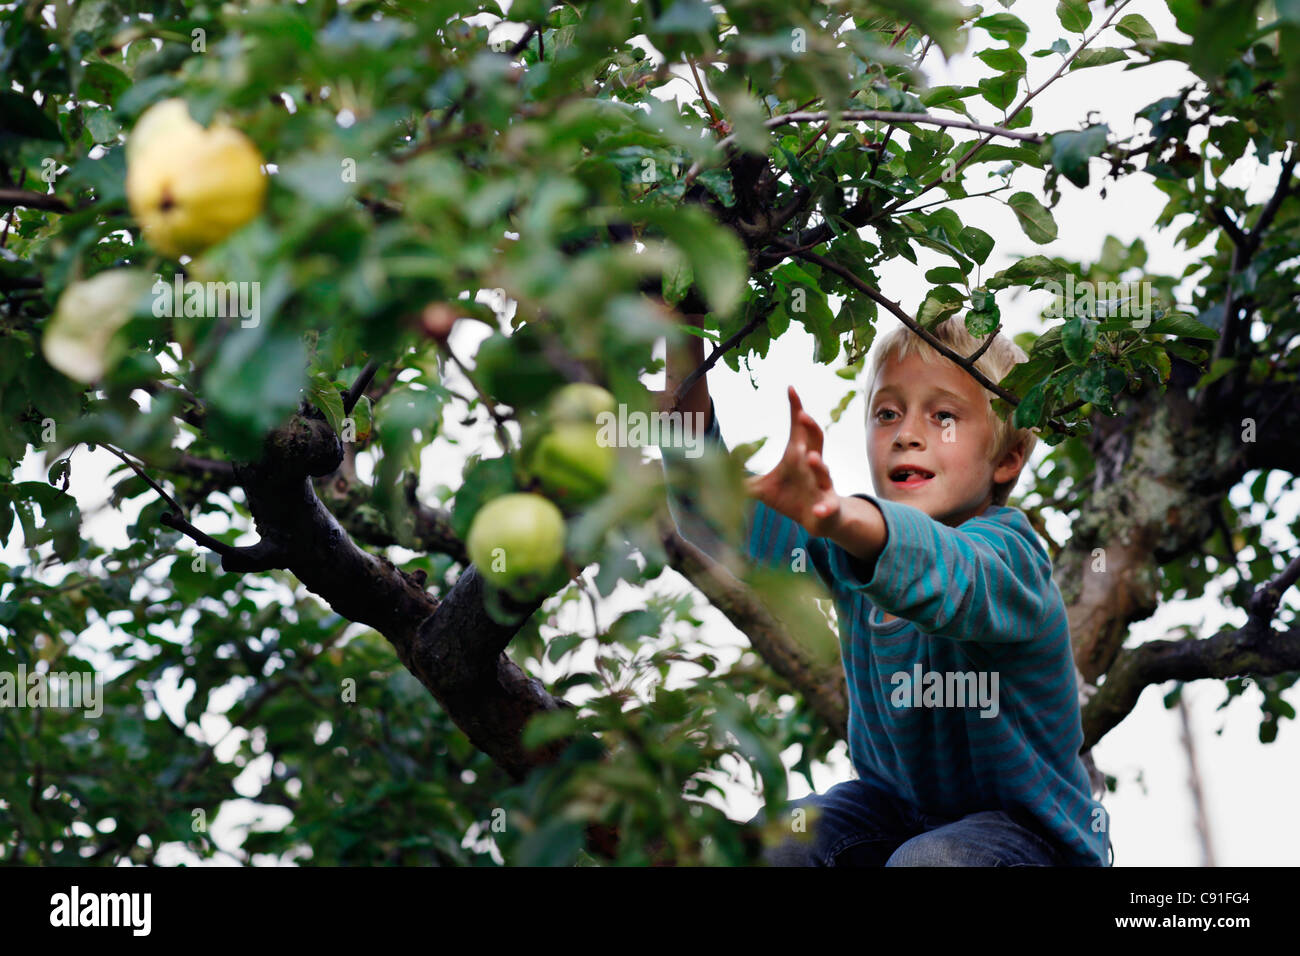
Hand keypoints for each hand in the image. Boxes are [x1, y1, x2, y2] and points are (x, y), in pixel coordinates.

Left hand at [744, 386, 842, 536]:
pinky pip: (829, 505)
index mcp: (797, 456)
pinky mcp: (828, 506)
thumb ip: (742, 480)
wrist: (819, 520)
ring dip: (818, 465)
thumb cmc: (791, 499)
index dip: (796, 407)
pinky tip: (819, 510)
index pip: (798, 428)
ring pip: (824, 472)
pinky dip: (824, 507)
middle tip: (802, 414)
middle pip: (816, 441)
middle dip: (811, 427)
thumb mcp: (762, 489)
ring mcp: (823, 485)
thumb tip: (715, 473)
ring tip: (809, 458)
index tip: (790, 388)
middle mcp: (813, 466)